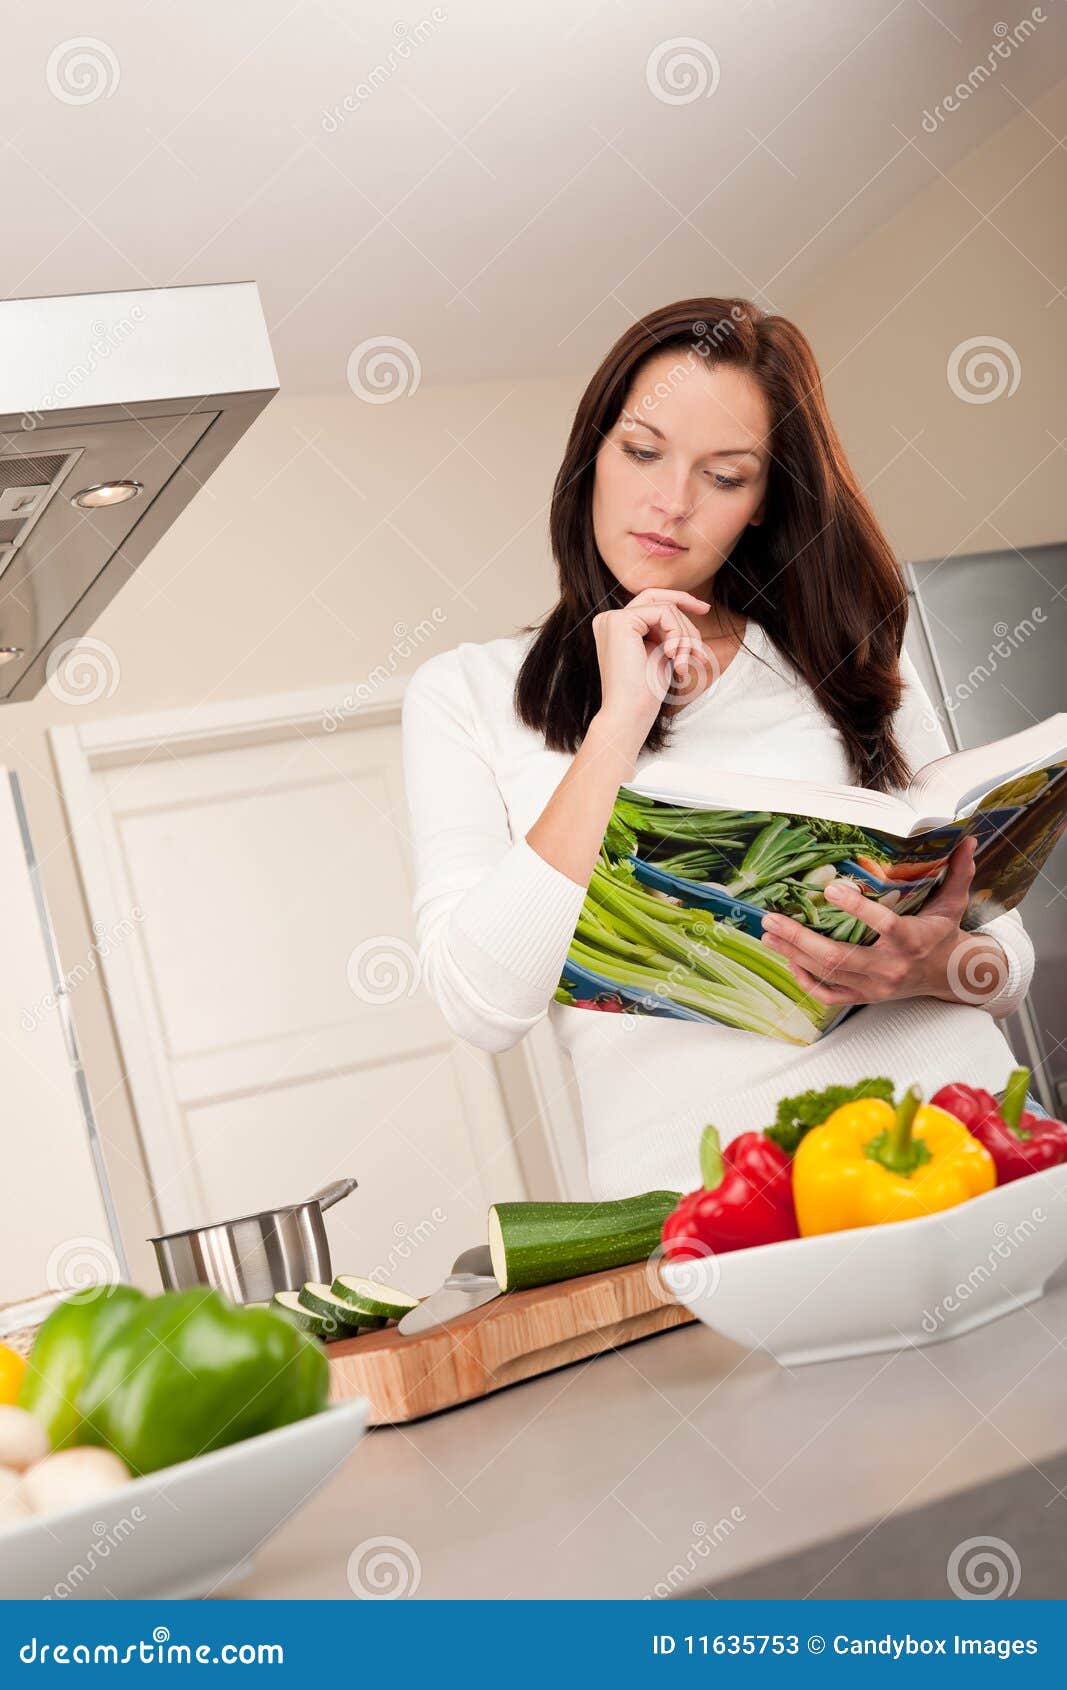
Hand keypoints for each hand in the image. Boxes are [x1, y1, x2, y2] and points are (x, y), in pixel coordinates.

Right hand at [591, 588, 714, 753]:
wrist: (629, 713)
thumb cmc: (645, 692)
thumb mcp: (659, 653)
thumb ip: (665, 630)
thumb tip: (689, 609)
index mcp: (614, 627)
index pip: (651, 602)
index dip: (679, 601)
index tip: (705, 609)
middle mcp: (608, 619)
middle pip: (658, 597)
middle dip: (687, 609)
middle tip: (700, 643)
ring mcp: (612, 618)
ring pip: (666, 608)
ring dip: (685, 636)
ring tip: (684, 664)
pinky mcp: (620, 621)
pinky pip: (664, 613)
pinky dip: (678, 634)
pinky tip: (674, 656)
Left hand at [758, 834, 1006, 1007]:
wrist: (949, 976)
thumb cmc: (943, 934)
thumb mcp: (953, 903)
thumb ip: (959, 872)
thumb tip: (968, 839)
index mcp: (912, 940)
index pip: (883, 925)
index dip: (856, 909)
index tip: (830, 887)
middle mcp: (890, 967)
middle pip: (839, 956)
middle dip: (800, 937)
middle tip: (772, 917)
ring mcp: (874, 986)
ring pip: (827, 973)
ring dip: (793, 953)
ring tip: (768, 932)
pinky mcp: (864, 997)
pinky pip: (828, 995)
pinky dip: (806, 980)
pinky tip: (788, 959)